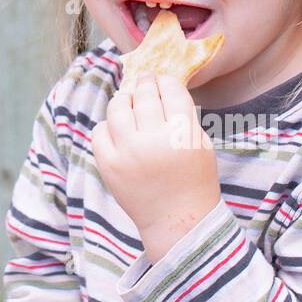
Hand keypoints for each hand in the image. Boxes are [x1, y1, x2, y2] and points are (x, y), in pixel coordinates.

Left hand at [91, 73, 220, 261]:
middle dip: (145, 83)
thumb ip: (184, 117)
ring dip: (124, 99)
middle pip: (144, 94)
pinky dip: (108, 126)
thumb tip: (161, 89)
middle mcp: (153, 139)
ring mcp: (127, 152)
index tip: (163, 80)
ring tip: (128, 101)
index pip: (171, 90)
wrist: (177, 221)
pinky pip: (100, 132)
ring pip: (117, 107)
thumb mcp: (201, 144)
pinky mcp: (109, 165)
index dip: (166, 80)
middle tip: (145, 81)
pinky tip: (118, 129)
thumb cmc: (194, 181)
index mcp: (182, 133)